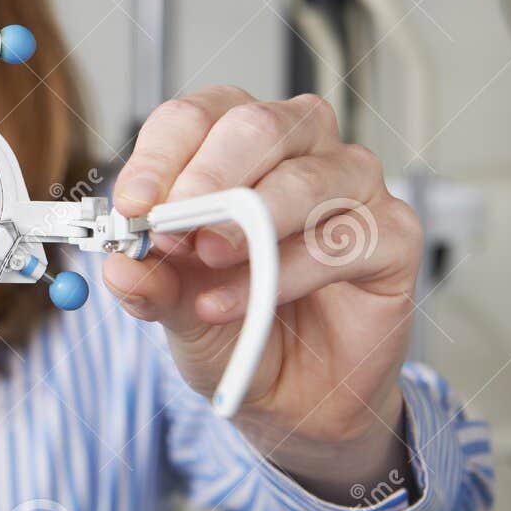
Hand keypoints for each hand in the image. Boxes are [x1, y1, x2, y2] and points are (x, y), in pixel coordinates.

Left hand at [103, 86, 420, 503]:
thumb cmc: (233, 322)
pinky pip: (341, 240)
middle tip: (172, 225)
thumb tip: (117, 265)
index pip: (193, 117)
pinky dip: (284, 272)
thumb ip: (148, 281)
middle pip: (256, 126)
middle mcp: (298, 145)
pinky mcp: (392, 234)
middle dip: (208, 177)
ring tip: (208, 260)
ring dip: (249, 221)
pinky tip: (242, 301)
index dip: (159, 157)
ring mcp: (352, 184)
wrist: (291, 392)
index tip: (132, 204)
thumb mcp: (172, 305)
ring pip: (306, 178)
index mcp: (232, 140)